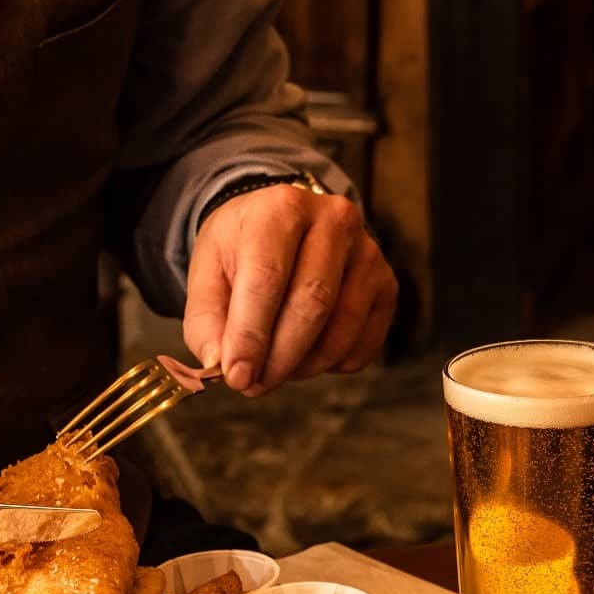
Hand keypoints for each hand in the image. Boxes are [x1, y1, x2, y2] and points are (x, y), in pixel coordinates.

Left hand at [182, 185, 396, 395]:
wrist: (282, 225)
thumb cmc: (243, 250)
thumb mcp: (208, 273)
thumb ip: (207, 322)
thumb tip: (224, 368)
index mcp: (281, 208)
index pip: (268, 278)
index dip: (251, 334)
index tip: (237, 377)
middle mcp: (334, 220)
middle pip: (312, 304)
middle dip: (280, 357)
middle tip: (254, 384)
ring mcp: (368, 252)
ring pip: (342, 328)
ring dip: (305, 365)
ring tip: (275, 369)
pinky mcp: (386, 283)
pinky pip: (364, 343)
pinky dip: (333, 364)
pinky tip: (307, 355)